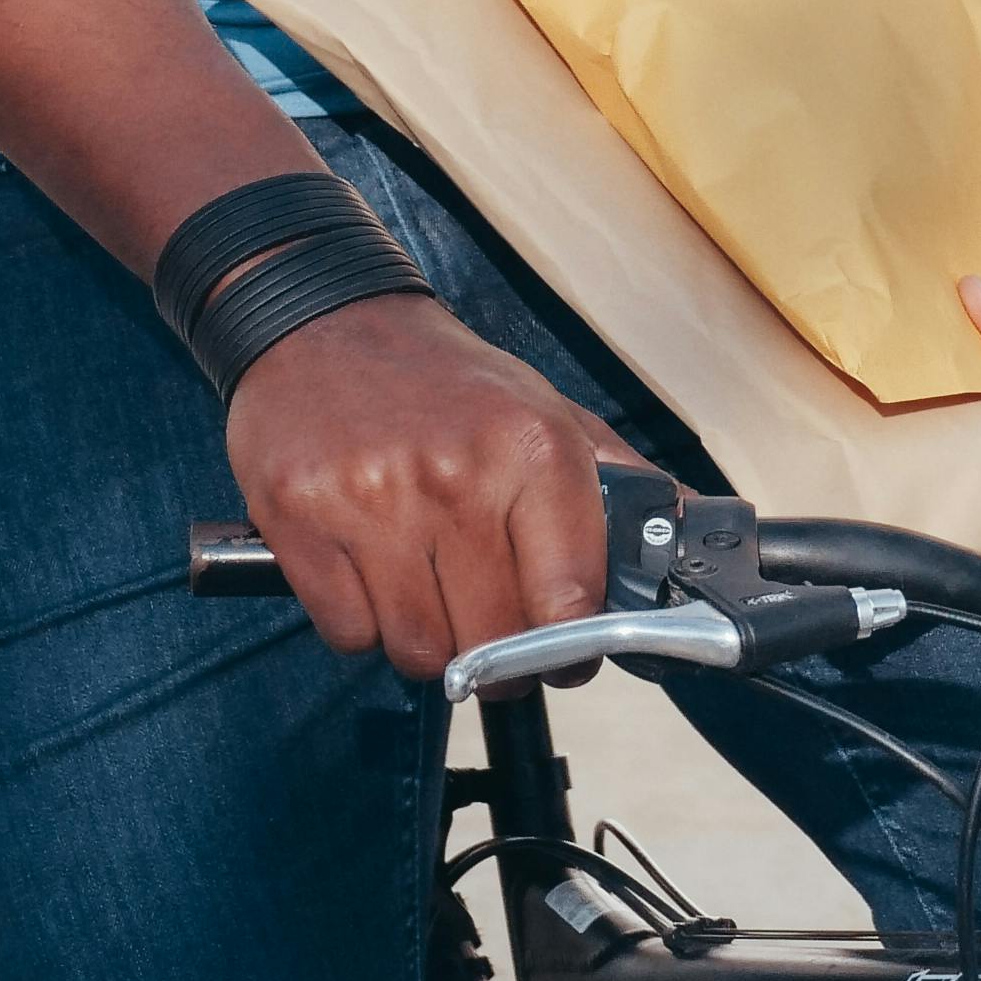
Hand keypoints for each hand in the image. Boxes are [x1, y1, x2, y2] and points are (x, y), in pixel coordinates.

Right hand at [225, 291, 615, 681]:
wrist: (325, 320)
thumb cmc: (443, 382)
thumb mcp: (545, 411)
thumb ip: (617, 483)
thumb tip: (681, 542)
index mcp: (533, 449)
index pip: (569, 607)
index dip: (569, 652)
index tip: (563, 657)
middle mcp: (456, 474)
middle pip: (492, 646)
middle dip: (495, 660)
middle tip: (486, 633)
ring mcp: (372, 498)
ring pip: (417, 651)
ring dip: (425, 642)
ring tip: (424, 589)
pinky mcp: (299, 517)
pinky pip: (347, 633)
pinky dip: (361, 625)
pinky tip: (369, 573)